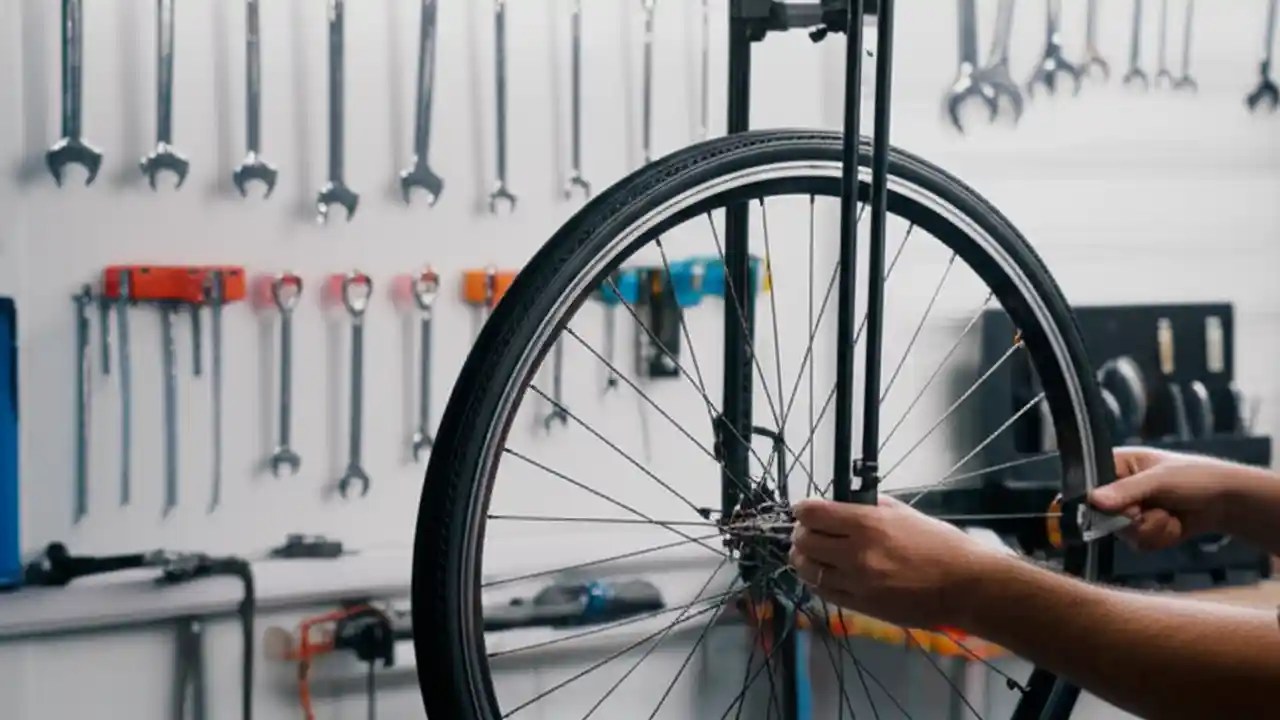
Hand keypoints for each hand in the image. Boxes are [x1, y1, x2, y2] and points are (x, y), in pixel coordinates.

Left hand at [788, 495, 1006, 629]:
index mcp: (867, 524)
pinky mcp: (861, 606)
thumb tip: (843, 503)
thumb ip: (870, 507)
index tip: (803, 509)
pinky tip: (823, 573)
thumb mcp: (904, 513)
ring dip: (804, 558)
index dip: (802, 509)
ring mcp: (856, 583)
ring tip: (810, 553)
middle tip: (806, 530)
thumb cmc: (940, 545)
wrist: (965, 585)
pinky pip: (823, 592)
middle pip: (804, 541)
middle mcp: (856, 553)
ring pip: (807, 569)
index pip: (813, 514)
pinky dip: (817, 580)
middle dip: (800, 533)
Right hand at [1089, 448, 1231, 550]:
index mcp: (1118, 465)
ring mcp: (1131, 511)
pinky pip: (1137, 543)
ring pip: (1121, 532)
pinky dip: (1159, 537)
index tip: (1113, 506)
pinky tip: (1173, 525)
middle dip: (1131, 518)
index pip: (1088, 483)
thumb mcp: (1160, 480)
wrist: (1227, 502)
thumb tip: (1092, 500)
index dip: (1097, 499)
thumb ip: (1126, 490)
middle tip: (1149, 509)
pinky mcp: (1143, 530)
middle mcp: (1119, 489)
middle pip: (1102, 514)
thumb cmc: (1196, 478)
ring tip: (1169, 515)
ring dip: (1150, 528)